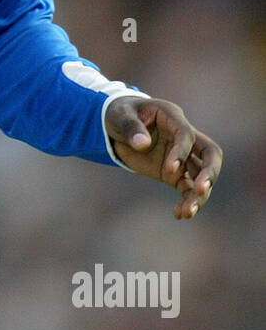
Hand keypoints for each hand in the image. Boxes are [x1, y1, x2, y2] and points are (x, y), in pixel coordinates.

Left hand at [105, 96, 221, 218]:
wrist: (118, 126)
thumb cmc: (120, 115)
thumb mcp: (119, 116)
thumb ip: (131, 128)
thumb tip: (142, 144)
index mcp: (172, 117)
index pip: (187, 135)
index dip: (181, 151)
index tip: (168, 169)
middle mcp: (184, 137)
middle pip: (210, 153)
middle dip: (210, 172)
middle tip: (200, 189)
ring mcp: (182, 156)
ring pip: (201, 175)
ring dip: (199, 194)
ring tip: (187, 212)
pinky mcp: (175, 173)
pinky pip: (187, 188)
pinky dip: (186, 201)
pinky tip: (179, 214)